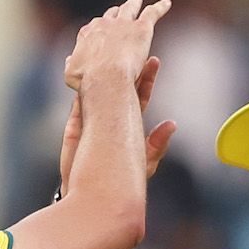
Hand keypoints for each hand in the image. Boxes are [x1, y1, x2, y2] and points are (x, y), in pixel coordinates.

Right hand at [58, 55, 176, 195]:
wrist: (92, 202)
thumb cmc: (121, 187)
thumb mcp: (143, 165)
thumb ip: (157, 146)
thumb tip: (172, 123)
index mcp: (130, 128)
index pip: (140, 97)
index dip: (147, 78)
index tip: (155, 60)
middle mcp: (111, 122)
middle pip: (119, 88)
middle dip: (126, 68)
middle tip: (133, 46)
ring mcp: (92, 123)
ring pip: (98, 90)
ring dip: (102, 72)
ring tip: (109, 49)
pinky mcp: (76, 127)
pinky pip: (79, 101)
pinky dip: (81, 85)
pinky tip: (86, 68)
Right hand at [64, 0, 170, 92]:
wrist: (105, 77)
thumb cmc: (87, 81)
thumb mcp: (71, 75)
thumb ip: (71, 65)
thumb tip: (70, 59)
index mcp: (88, 34)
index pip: (93, 27)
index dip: (98, 28)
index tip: (100, 30)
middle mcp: (105, 24)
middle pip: (111, 15)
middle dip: (115, 11)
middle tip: (119, 8)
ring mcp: (123, 24)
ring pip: (130, 7)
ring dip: (134, 1)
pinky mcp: (141, 28)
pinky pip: (152, 13)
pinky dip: (160, 7)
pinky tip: (167, 4)